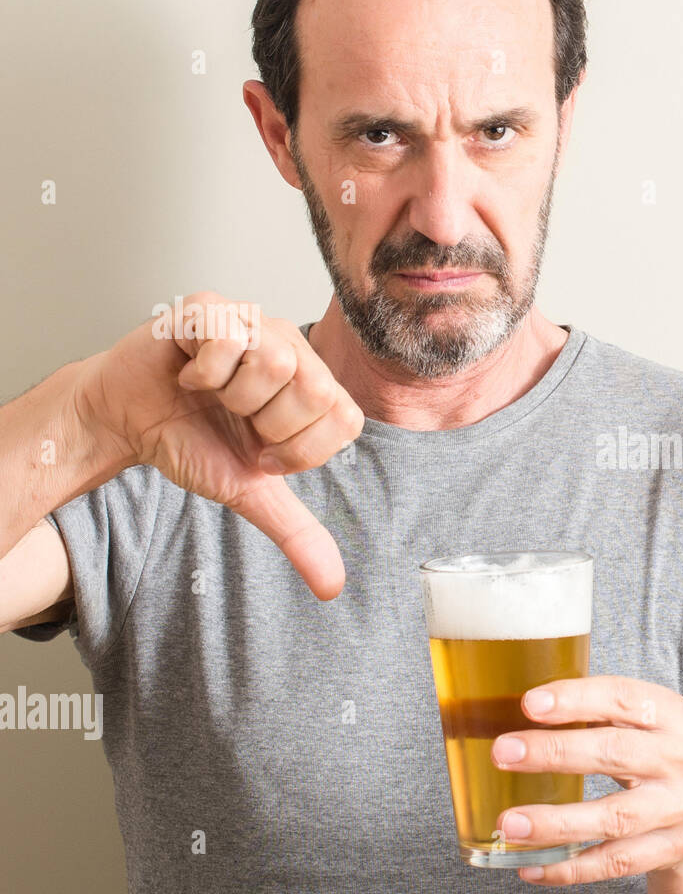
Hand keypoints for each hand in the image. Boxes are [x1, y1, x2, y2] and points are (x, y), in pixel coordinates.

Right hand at [76, 293, 363, 599]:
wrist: (126, 420)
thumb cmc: (191, 441)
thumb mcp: (247, 492)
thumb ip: (296, 531)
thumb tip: (331, 587)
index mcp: (313, 388)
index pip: (344, 420)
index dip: (299, 448)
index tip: (263, 450)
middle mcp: (293, 347)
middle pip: (314, 389)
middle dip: (265, 423)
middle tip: (235, 420)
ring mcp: (254, 320)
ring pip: (275, 362)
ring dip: (231, 396)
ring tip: (212, 395)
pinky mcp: (212, 306)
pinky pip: (228, 338)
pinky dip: (202, 371)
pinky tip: (190, 373)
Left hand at [490, 676, 682, 884]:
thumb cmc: (660, 749)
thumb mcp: (647, 718)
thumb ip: (599, 710)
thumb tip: (515, 707)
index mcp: (669, 714)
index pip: (622, 698)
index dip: (576, 699)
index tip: (529, 703)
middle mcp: (678, 758)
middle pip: (614, 754)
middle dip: (554, 753)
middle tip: (503, 752)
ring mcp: (677, 808)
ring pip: (613, 818)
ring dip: (557, 823)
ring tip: (509, 824)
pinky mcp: (671, 849)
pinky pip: (615, 864)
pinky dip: (570, 868)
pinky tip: (530, 866)